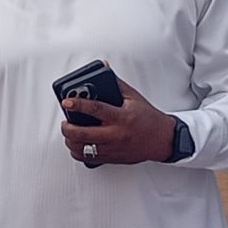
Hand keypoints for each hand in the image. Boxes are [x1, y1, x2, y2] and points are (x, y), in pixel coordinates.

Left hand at [59, 72, 178, 167]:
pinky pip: (89, 159)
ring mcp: (112, 148)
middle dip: (67, 128)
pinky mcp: (111, 158)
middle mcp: (115, 134)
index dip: (78, 105)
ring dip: (70, 141)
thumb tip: (104, 68)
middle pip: (82, 134)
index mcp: (121, 117)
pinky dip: (79, 152)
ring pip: (82, 149)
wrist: (162, 140)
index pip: (96, 110)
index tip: (67, 102)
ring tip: (69, 133)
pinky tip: (78, 145)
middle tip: (65, 122)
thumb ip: (116, 84)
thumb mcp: (133, 97)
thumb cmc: (148, 119)